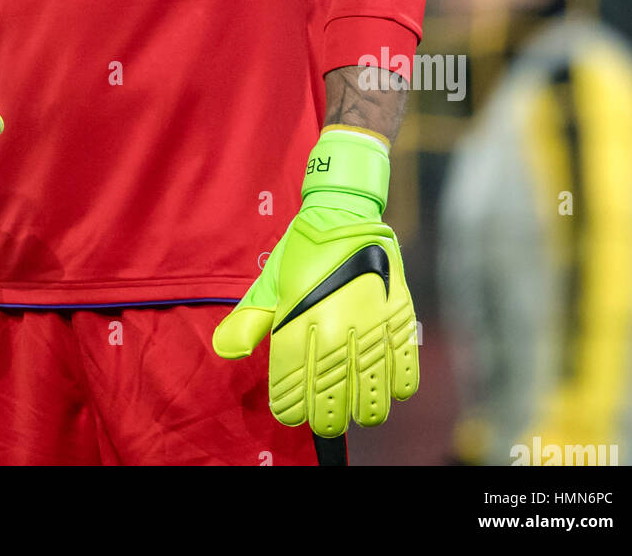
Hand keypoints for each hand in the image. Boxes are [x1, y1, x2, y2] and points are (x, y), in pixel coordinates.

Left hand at [212, 126, 417, 435]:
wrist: (345, 212)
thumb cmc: (303, 251)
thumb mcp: (270, 284)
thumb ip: (248, 321)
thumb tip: (225, 351)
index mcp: (298, 325)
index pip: (291, 396)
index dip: (290, 411)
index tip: (291, 409)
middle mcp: (335, 333)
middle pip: (332, 410)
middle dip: (325, 418)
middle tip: (324, 411)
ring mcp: (372, 329)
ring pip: (372, 404)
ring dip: (362, 411)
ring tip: (355, 403)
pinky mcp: (401, 321)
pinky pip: (406, 379)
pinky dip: (396, 390)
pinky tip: (385, 383)